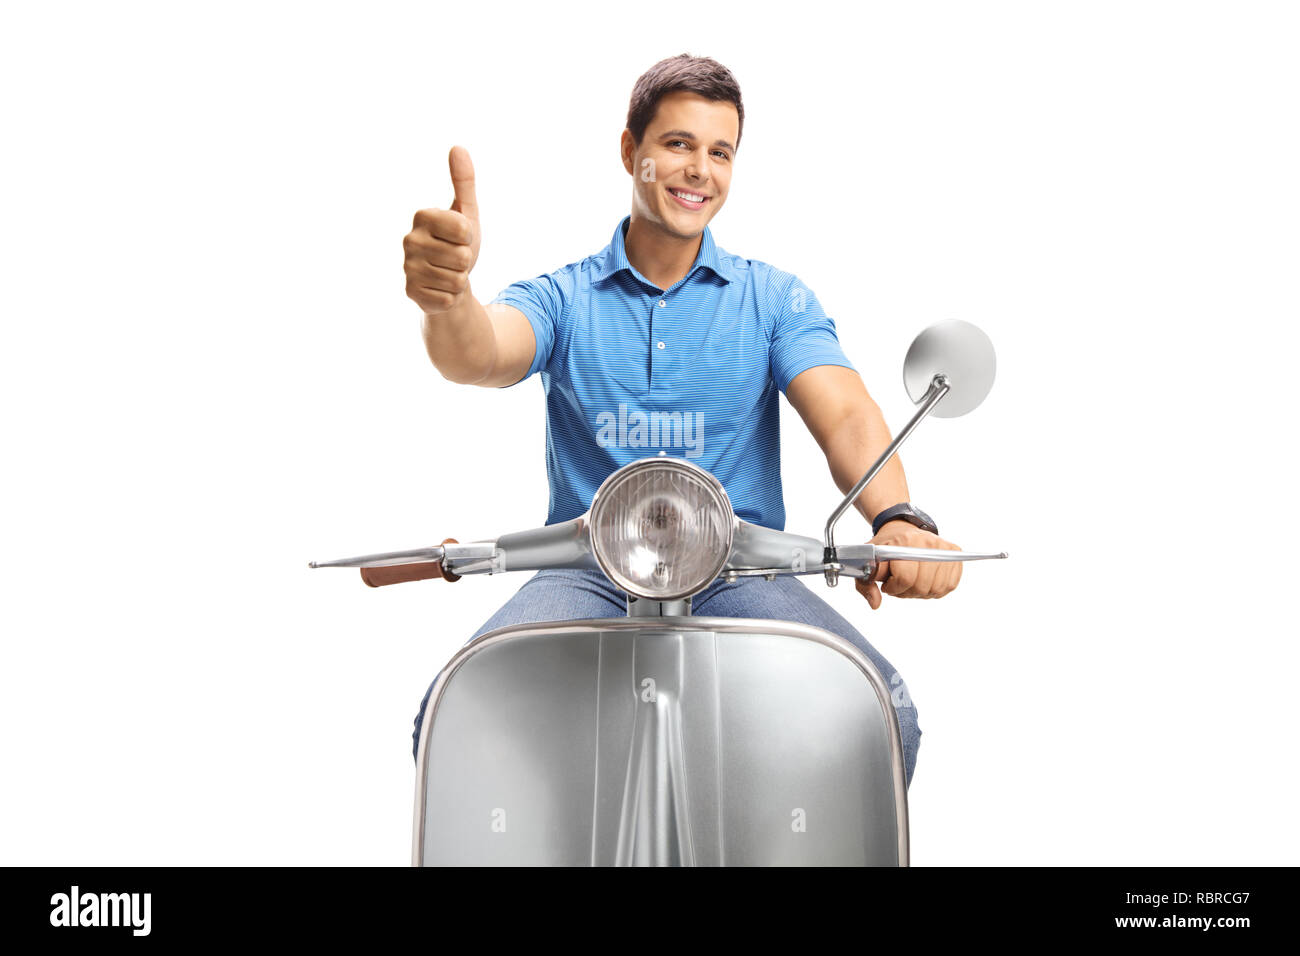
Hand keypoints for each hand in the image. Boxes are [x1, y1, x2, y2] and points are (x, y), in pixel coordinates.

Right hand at [403, 145, 481, 314]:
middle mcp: (409, 240)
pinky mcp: (411, 292)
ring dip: (459, 279)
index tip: (459, 237)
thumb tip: (458, 147)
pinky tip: (441, 288)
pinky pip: (449, 298)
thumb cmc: (458, 243)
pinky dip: (452, 297)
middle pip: (462, 257)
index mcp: (422, 216)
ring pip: (457, 279)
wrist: (448, 280)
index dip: (469, 237)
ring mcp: (408, 268)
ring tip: (448, 273)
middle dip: (466, 262)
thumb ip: (464, 182)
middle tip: (454, 259)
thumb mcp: (467, 212)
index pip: (463, 229)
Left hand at [855, 520, 961, 609]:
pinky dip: (935, 590)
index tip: (887, 583)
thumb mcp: (869, 561)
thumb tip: (875, 604)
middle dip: (906, 592)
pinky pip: (948, 586)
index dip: (893, 587)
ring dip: (920, 593)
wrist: (901, 529)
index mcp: (905, 541)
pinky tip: (924, 581)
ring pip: (936, 589)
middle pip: (921, 586)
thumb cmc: (886, 548)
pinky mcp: (955, 555)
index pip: (905, 578)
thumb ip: (866, 583)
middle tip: (898, 584)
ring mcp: (944, 548)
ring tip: (910, 582)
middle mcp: (928, 542)